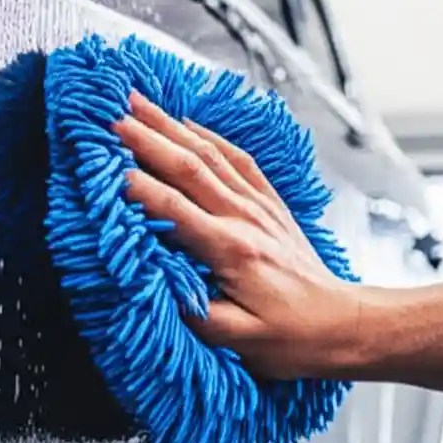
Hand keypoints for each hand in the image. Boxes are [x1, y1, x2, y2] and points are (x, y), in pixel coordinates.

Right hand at [114, 92, 363, 379]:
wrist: (339, 324)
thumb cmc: (289, 337)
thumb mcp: (236, 340)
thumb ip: (193, 313)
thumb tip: (152, 282)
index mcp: (231, 250)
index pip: (172, 208)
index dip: (134, 185)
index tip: (103, 166)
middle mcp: (244, 218)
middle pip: (186, 165)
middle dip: (144, 136)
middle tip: (109, 114)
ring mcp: (258, 206)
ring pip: (207, 153)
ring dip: (169, 124)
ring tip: (137, 102)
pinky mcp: (269, 203)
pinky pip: (237, 158)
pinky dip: (208, 134)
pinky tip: (187, 120)